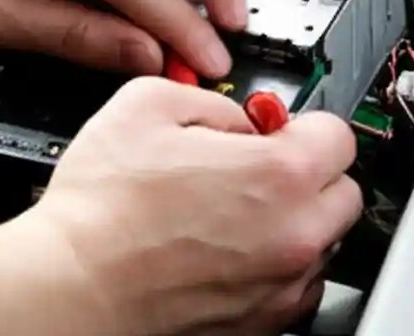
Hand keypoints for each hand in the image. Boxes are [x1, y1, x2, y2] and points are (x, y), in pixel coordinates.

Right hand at [5, 77, 361, 334]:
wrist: (70, 288)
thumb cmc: (100, 210)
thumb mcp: (148, 104)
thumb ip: (213, 99)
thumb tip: (238, 118)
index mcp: (278, 174)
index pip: (339, 135)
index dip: (304, 125)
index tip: (280, 130)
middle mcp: (294, 234)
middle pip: (343, 191)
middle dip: (308, 174)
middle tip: (259, 168)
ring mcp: (280, 284)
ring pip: (322, 241)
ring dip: (295, 221)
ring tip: (234, 213)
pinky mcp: (262, 322)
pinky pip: (296, 285)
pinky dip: (275, 266)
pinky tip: (227, 251)